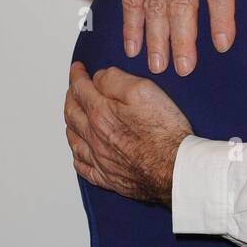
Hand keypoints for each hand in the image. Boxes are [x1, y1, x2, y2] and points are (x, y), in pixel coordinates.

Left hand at [64, 62, 192, 204]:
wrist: (175, 168)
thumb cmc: (164, 132)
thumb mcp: (143, 90)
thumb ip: (115, 79)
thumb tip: (99, 77)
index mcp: (100, 113)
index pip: (80, 88)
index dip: (77, 75)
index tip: (78, 69)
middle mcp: (94, 137)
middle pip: (71, 113)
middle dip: (71, 97)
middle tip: (74, 89)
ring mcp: (99, 159)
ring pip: (74, 139)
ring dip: (71, 124)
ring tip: (74, 116)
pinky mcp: (108, 177)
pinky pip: (82, 167)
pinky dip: (77, 156)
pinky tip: (80, 153)